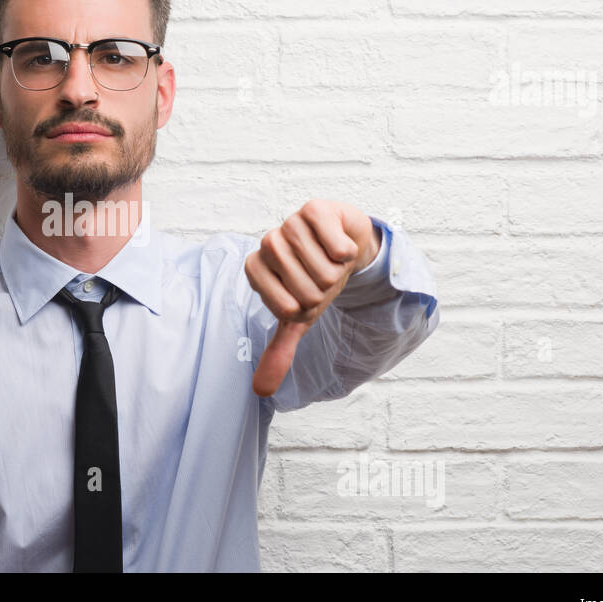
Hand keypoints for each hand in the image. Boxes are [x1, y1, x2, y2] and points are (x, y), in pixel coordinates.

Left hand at [244, 199, 379, 397]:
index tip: (303, 297)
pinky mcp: (314, 209)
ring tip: (332, 262)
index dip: (298, 304)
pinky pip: (335, 245)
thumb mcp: (300, 318)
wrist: (345, 245)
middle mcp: (268, 244)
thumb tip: (261, 392)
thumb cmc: (317, 280)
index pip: (281, 303)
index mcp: (256, 269)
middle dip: (323, 290)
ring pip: (324, 269)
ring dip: (337, 273)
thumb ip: (280, 350)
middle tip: (323, 278)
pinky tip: (340, 245)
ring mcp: (290, 223)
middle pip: (306, 288)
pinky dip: (345, 252)